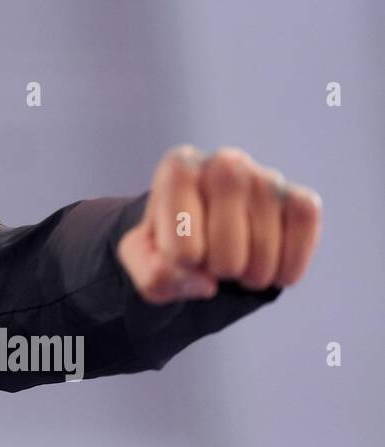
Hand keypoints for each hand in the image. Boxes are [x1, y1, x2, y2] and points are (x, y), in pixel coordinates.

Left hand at [116, 145, 322, 303]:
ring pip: (265, 241)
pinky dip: (289, 266)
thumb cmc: (170, 244)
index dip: (183, 257)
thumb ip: (155, 274)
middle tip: (215, 267)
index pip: (181, 227)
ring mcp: (265, 178)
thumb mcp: (142, 261)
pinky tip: (274, 273)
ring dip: (253, 275)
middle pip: (226, 236)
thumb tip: (207, 284)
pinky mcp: (300, 199)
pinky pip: (304, 232)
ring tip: (240, 271)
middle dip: (220, 268)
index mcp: (179, 168)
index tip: (182, 257)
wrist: (206, 240)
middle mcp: (224, 162)